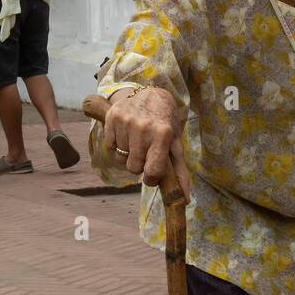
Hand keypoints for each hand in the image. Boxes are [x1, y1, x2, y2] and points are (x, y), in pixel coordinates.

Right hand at [104, 86, 190, 200]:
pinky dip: (117, 145)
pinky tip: (127, 134)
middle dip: (139, 166)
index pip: (152, 171)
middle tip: (145, 153)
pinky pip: (110, 146)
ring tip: (137, 141)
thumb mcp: (176, 145)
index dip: (151, 179)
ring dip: (128, 155)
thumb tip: (184, 200)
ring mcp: (125, 121)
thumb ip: (180, 173)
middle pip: (133, 168)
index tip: (152, 175)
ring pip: (120, 158)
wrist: (151, 95)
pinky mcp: (112, 117)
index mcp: (162, 134)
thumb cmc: (166, 124)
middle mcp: (143, 127)